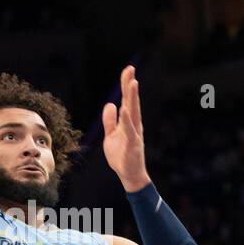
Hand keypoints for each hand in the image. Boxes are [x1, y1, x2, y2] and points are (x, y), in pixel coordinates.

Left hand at [102, 65, 149, 190]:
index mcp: (129, 122)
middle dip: (130, 85)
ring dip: (132, 97)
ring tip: (132, 82)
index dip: (126, 85)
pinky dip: (127, 119)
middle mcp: (133, 125)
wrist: (129, 175)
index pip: (127, 100)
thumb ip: (110, 121)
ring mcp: (134, 133)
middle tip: (131, 69)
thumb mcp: (111, 136)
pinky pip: (129, 130)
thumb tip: (110, 104)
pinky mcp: (132, 144)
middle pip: (131, 102)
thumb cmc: (121, 156)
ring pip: (133, 112)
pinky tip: (125, 108)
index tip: (128, 70)